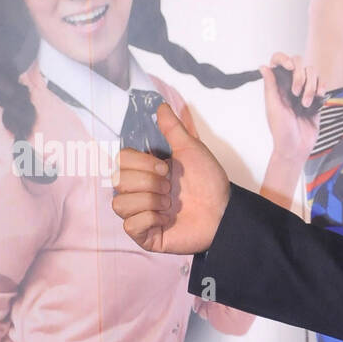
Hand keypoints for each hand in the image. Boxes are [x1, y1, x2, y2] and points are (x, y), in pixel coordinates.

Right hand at [112, 103, 230, 253]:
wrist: (225, 212)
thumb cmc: (209, 182)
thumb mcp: (192, 150)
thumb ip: (174, 129)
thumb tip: (160, 106)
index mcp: (144, 172)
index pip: (120, 160)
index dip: (141, 163)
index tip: (166, 167)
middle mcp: (138, 192)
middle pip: (117, 181)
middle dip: (148, 182)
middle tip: (170, 189)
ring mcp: (140, 214)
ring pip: (119, 204)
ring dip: (148, 201)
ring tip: (169, 204)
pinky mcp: (145, 235)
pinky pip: (129, 226)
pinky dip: (148, 220)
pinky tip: (164, 219)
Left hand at [262, 52, 318, 162]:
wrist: (297, 148)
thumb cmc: (281, 131)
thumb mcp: (274, 108)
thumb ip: (270, 87)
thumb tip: (263, 67)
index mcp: (277, 86)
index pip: (279, 62)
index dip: (284, 59)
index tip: (290, 68)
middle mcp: (290, 85)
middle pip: (299, 63)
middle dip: (300, 77)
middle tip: (296, 94)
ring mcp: (304, 90)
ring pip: (312, 72)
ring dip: (311, 87)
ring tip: (306, 104)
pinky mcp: (316, 98)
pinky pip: (322, 83)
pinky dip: (322, 87)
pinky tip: (319, 97)